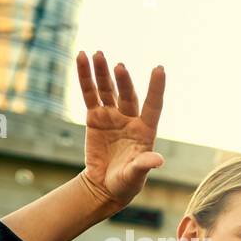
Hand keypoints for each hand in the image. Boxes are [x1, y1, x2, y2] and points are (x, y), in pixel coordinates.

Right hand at [74, 51, 164, 209]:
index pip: (153, 105)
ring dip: (102, 72)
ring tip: (97, 54)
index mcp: (145, 131)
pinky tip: (81, 59)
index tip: (160, 68)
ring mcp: (112, 116)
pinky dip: (85, 77)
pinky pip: (89, 94)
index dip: (156, 88)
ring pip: (107, 90)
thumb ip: (144, 165)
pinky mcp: (94, 117)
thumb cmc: (126, 183)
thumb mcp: (135, 176)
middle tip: (118, 66)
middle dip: (122, 80)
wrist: (105, 186)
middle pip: (127, 95)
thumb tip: (158, 160)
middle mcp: (130, 119)